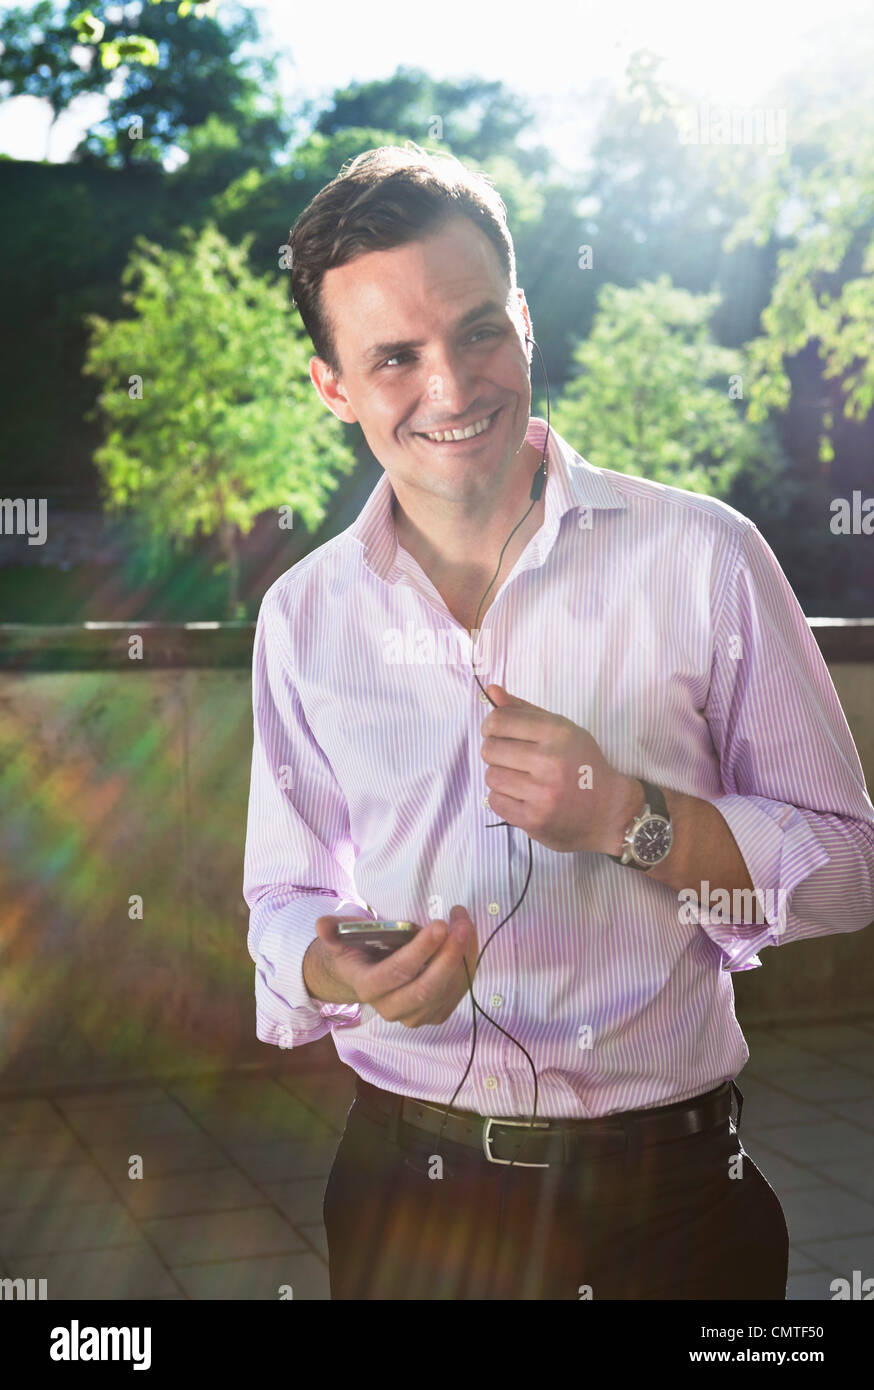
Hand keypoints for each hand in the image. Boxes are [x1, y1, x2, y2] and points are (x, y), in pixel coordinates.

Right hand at [308, 906, 478, 1027]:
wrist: (365, 978)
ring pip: (447, 990)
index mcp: (368, 987)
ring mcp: (415, 1016)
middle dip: (449, 955)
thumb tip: (322, 924)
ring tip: (466, 925)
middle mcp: (391, 1008)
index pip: (398, 972)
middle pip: (427, 988)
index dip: (421, 950)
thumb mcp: (341, 939)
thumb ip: (334, 931)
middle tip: (462, 924)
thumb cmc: (357, 951)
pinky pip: (458, 993)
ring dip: (463, 957)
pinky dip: (467, 967)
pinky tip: (468, 942)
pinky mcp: (434, 1015)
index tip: (440, 924)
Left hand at [480, 683, 637, 853]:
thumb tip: (492, 690)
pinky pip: (495, 801)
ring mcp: (542, 793)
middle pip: (490, 749)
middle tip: (511, 758)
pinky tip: (523, 796)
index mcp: (558, 732)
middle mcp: (550, 761)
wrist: (609, 811)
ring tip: (521, 779)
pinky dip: (504, 798)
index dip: (491, 725)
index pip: (500, 720)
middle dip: (495, 752)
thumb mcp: (561, 730)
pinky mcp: (534, 819)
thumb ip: (524, 710)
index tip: (496, 731)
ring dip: (501, 776)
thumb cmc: (582, 765)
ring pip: (491, 776)